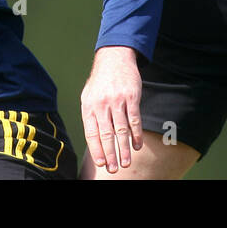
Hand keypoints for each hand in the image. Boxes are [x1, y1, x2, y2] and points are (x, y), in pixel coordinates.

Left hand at [80, 45, 142, 173]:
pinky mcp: (131, 97)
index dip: (96, 150)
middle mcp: (101, 104)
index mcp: (89, 106)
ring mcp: (117, 100)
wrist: (114, 58)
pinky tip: (137, 146)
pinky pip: (134, 120)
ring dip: (124, 149)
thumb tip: (94, 141)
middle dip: (111, 155)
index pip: (91, 133)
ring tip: (126, 163)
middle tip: (114, 169)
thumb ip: (90, 116)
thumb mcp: (88, 96)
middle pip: (106, 135)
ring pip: (121, 130)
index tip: (101, 164)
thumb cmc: (100, 81)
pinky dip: (136, 135)